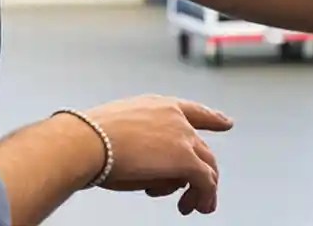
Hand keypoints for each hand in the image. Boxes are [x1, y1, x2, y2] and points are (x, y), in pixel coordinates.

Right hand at [78, 95, 233, 214]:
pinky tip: (194, 207)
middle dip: (202, 173)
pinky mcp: (186, 159)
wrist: (86, 141)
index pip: (194, 110)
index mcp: (157, 105)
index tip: (226, 123)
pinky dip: (203, 197)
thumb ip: (143, 143)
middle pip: (202, 147)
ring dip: (202, 190)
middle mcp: (175, 117)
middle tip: (196, 194)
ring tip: (191, 206)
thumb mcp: (120, 133)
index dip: (213, 118)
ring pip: (207, 166)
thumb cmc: (90, 138)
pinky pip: (205, 182)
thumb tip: (148, 168)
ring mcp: (182, 137)